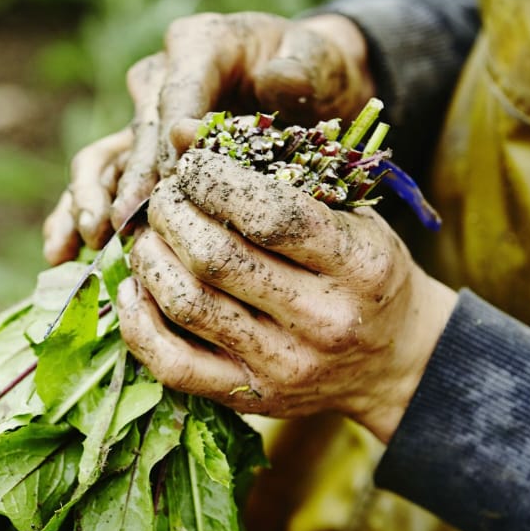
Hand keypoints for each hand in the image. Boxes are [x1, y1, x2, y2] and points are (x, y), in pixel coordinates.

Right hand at [42, 12, 374, 264]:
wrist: (312, 82)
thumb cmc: (315, 68)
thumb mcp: (318, 59)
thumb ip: (298, 70)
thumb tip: (270, 85)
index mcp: (199, 44)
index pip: (176, 95)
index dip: (170, 140)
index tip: (173, 181)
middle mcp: (162, 77)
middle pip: (137, 131)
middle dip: (129, 180)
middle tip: (124, 223)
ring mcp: (147, 117)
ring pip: (106, 157)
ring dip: (89, 198)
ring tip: (89, 240)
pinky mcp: (143, 152)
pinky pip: (104, 182)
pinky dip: (80, 212)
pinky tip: (65, 251)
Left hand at [117, 148, 455, 442]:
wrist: (395, 360)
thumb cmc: (365, 270)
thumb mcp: (348, 213)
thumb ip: (276, 173)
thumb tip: (181, 132)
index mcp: (358, 266)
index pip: (271, 216)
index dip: (214, 180)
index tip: (195, 164)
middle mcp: (323, 320)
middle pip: (216, 258)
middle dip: (173, 214)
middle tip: (166, 197)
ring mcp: (285, 365)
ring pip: (188, 304)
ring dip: (151, 258)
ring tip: (149, 235)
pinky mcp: (252, 398)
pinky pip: (173, 365)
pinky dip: (138, 322)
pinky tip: (134, 287)